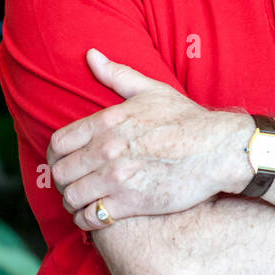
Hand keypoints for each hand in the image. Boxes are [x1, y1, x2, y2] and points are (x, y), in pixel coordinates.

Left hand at [47, 49, 252, 231]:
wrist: (217, 149)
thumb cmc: (185, 119)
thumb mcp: (150, 89)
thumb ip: (116, 74)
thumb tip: (90, 55)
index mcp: (106, 122)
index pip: (58, 144)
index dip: (56, 156)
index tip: (65, 161)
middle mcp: (106, 150)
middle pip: (60, 173)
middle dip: (63, 180)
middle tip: (74, 183)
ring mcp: (117, 178)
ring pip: (71, 197)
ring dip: (73, 202)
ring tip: (82, 201)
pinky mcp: (132, 202)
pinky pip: (92, 218)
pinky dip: (87, 220)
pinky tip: (95, 216)